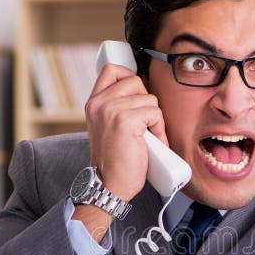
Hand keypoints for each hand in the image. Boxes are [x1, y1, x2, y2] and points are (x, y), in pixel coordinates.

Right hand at [72, 64, 167, 236]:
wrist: (109, 185)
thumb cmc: (115, 160)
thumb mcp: (108, 127)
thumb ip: (117, 107)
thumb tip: (141, 90)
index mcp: (94, 103)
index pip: (112, 70)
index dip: (130, 76)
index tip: (138, 95)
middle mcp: (99, 103)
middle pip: (135, 80)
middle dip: (147, 101)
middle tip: (144, 124)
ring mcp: (111, 110)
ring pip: (149, 98)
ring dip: (155, 120)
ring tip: (148, 138)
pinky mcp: (125, 120)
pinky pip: (155, 113)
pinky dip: (159, 130)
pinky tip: (153, 143)